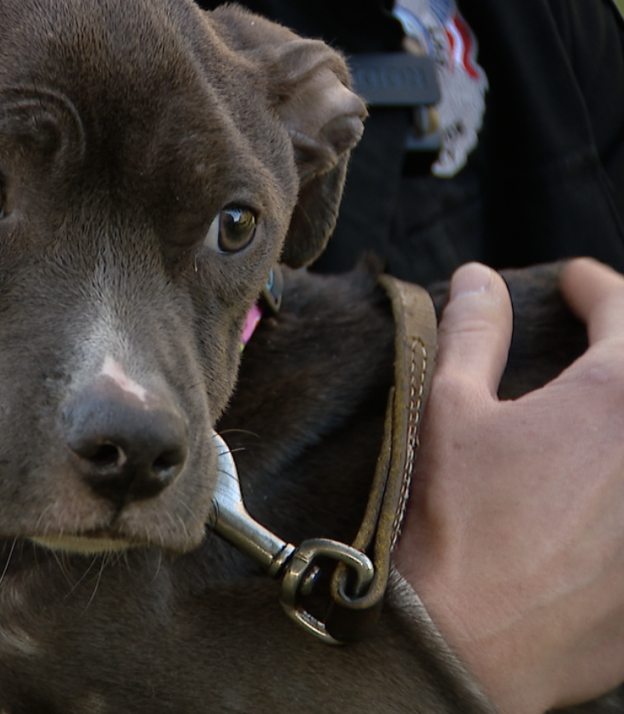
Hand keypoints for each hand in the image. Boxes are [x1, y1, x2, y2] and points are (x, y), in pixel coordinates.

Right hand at [395, 259, 623, 713]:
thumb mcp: (448, 412)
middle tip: (601, 342)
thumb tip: (478, 279)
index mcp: (616, 394)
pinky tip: (603, 492)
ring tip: (599, 419)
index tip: (574, 283)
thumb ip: (471, 333)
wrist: (467, 643)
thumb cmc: (453, 524)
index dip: (595, 287)